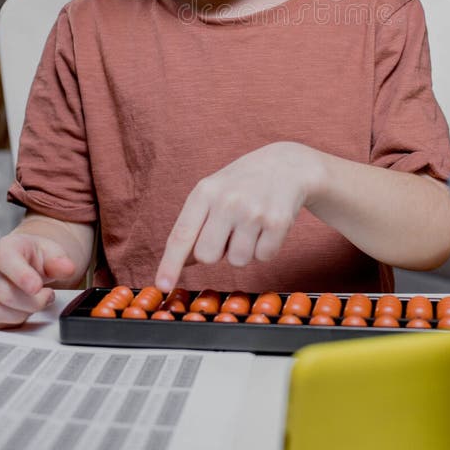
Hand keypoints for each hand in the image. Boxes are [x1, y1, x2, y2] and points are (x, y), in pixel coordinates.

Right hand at [0, 232, 75, 328]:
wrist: (29, 263)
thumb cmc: (36, 257)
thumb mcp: (52, 252)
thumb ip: (59, 260)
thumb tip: (68, 268)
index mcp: (8, 248)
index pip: (8, 260)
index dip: (22, 276)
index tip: (37, 287)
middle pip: (5, 293)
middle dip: (33, 301)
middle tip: (48, 295)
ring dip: (22, 313)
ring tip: (36, 302)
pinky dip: (14, 320)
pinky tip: (24, 309)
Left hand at [156, 142, 323, 290]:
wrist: (287, 164)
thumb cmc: (243, 183)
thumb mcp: (214, 192)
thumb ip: (195, 225)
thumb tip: (182, 263)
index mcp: (205, 192)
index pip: (181, 235)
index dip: (170, 264)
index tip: (162, 286)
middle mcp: (227, 201)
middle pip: (206, 256)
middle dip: (216, 252)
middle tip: (229, 231)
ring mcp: (253, 212)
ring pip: (237, 261)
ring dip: (244, 250)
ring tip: (251, 224)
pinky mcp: (278, 222)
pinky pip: (263, 257)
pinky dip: (266, 248)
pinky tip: (268, 225)